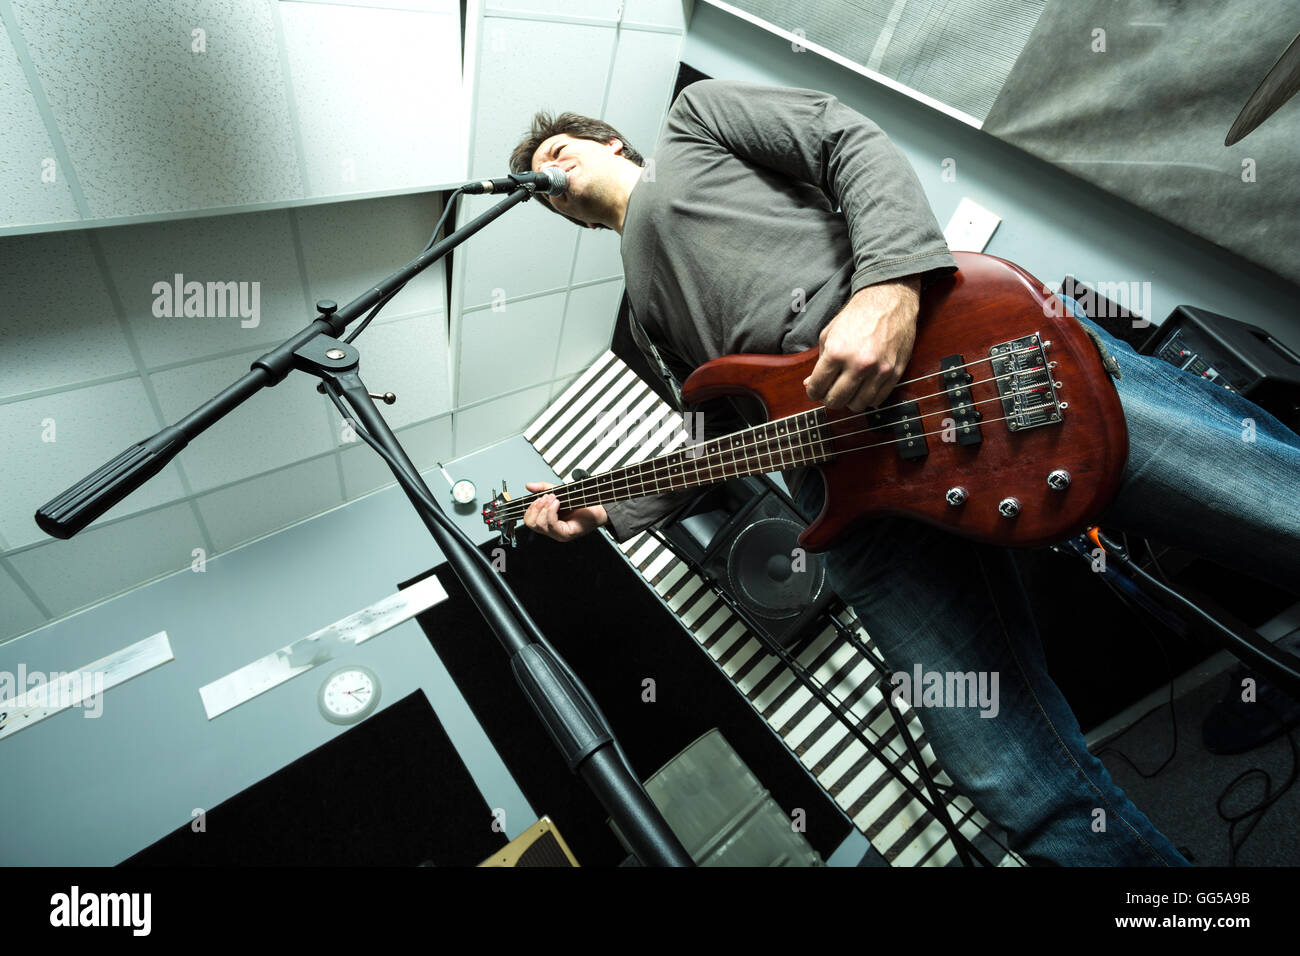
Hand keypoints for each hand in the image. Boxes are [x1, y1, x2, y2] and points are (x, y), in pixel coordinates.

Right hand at [523, 481, 608, 541]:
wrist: (600, 508)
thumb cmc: (582, 503)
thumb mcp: (559, 492)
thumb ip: (543, 488)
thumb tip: (529, 485)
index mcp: (548, 522)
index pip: (529, 520)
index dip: (531, 508)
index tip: (539, 497)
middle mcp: (552, 530)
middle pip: (531, 524)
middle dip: (536, 507)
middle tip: (547, 497)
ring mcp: (558, 534)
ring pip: (540, 525)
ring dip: (544, 508)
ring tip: (554, 499)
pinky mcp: (566, 534)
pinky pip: (551, 525)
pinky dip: (551, 512)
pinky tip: (557, 503)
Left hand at [804, 276, 920, 411]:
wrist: (889, 299)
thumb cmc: (857, 314)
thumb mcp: (829, 334)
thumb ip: (819, 362)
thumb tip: (810, 384)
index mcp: (837, 352)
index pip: (817, 388)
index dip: (813, 391)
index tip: (815, 390)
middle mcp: (858, 364)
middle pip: (835, 401)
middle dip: (828, 399)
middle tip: (830, 391)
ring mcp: (879, 370)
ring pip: (857, 405)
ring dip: (849, 401)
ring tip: (848, 389)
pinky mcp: (895, 372)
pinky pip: (877, 400)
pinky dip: (868, 398)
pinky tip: (864, 387)